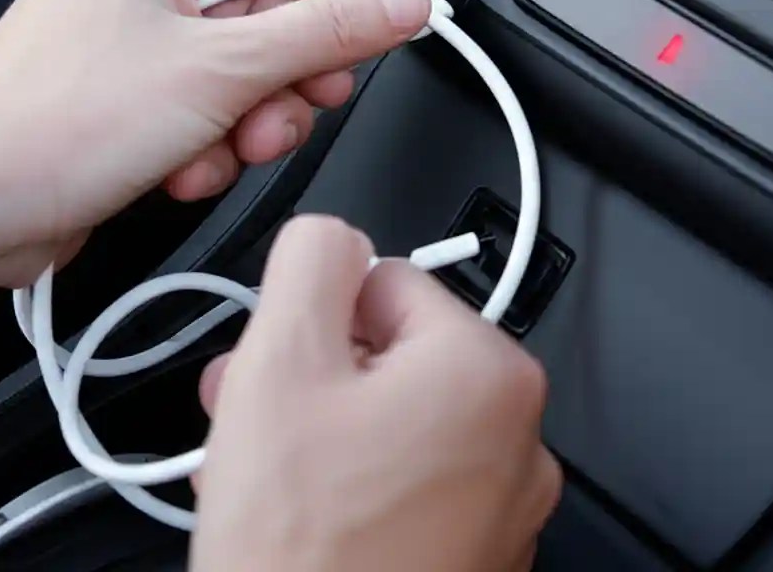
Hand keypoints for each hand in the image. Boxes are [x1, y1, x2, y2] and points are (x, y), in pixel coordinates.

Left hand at [0, 0, 432, 281]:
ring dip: (244, 125)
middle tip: (302, 104)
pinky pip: (196, 113)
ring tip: (224, 149)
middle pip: (260, 20)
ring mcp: (121, 46)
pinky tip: (183, 171)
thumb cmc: (61, 124)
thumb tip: (398, 4)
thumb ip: (325, 34)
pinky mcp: (116, 102)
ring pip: (233, 78)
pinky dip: (204, 147)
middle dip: (284, 80)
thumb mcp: (224, 70)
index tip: (389, 19)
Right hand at [191, 216, 561, 571]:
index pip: (388, 283)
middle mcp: (517, 440)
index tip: (281, 361)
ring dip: (321, 436)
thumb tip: (332, 233)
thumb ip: (311, 262)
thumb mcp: (279, 364)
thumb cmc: (305, 552)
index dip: (315, 320)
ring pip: (392, 428)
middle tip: (256, 419)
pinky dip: (354, 491)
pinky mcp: (474, 558)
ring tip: (265, 479)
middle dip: (311, 380)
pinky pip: (409, 491)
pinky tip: (303, 522)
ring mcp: (501, 508)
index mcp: (487, 374)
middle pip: (391, 360)